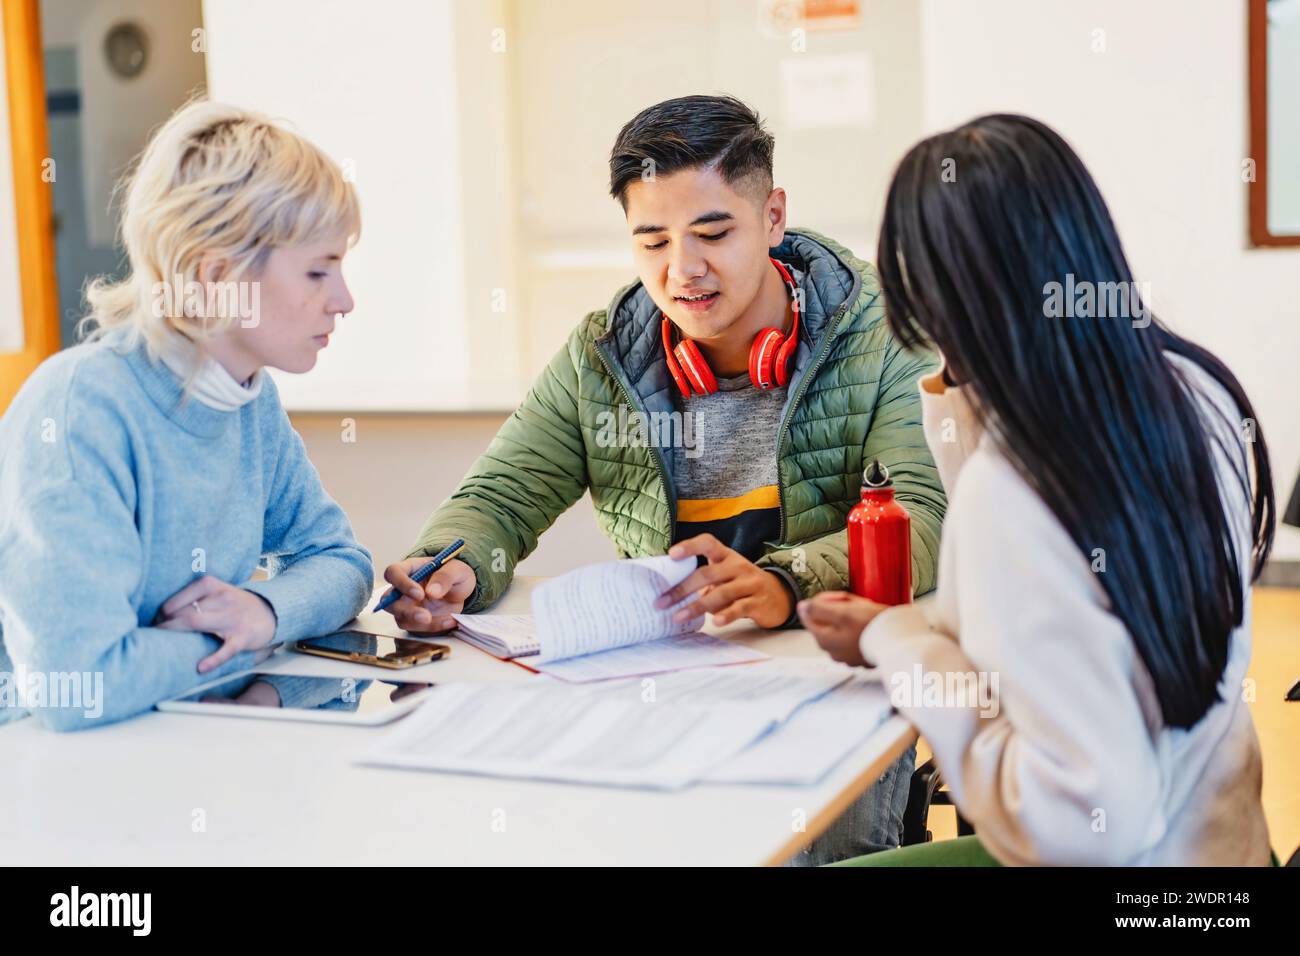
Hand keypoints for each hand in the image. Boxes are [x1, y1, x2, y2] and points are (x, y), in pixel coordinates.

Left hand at [156, 576, 277, 673]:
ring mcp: (233, 618)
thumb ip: (195, 596)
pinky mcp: (243, 637)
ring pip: (197, 623)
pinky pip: (226, 650)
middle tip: (157, 634)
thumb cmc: (236, 604)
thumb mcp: (217, 591)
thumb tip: (162, 612)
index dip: (162, 614)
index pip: (177, 600)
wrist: (269, 612)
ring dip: (176, 634)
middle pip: (184, 613)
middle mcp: (223, 599)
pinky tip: (201, 667)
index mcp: (213, 585)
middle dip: (165, 626)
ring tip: (166, 645)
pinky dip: (213, 659)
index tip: (156, 622)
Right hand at [381, 557, 475, 632]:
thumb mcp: (456, 569)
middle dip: (407, 612)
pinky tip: (450, 621)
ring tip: (448, 619)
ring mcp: (408, 606)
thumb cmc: (454, 573)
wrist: (463, 589)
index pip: (393, 572)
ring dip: (422, 624)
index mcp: (410, 569)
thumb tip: (432, 591)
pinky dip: (434, 628)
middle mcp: (403, 589)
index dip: (401, 583)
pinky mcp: (416, 621)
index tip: (419, 594)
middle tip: (426, 616)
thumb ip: (445, 577)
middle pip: (390, 601)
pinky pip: (418, 629)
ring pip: (402, 619)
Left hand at [653, 534, 794, 628]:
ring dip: (697, 606)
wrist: (779, 596)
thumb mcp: (725, 576)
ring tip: (678, 616)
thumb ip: (704, 581)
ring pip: (721, 593)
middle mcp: (738, 566)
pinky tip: (715, 622)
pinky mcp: (758, 601)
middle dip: (682, 589)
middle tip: (662, 602)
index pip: (707, 543)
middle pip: (707, 574)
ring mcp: (749, 583)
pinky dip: (727, 615)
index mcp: (726, 556)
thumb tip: (672, 594)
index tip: (672, 555)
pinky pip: (740, 607)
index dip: (690, 546)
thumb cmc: (742, 585)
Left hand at [796, 591, 886, 666]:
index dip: (823, 601)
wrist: (900, 641)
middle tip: (855, 601)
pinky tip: (871, 622)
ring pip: (841, 629)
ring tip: (866, 610)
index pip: (810, 616)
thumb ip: (818, 609)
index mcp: (825, 641)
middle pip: (826, 622)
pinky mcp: (862, 657)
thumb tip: (801, 606)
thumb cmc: (872, 626)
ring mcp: (848, 657)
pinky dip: (860, 627)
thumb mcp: (843, 612)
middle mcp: (833, 652)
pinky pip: (854, 637)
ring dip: (850, 616)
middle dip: (838, 609)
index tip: (840, 597)